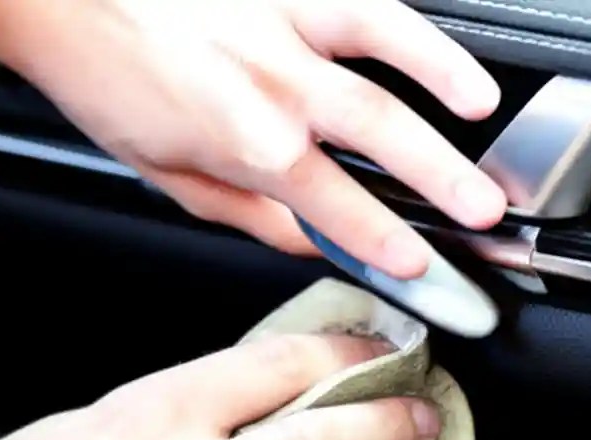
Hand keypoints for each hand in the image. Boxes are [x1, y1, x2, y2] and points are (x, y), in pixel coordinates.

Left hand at [0, 0, 507, 277]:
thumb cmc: (103, 75)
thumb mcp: (166, 174)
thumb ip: (249, 212)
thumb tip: (306, 239)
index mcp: (250, 142)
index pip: (339, 205)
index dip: (388, 241)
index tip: (423, 263)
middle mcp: (277, 81)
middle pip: (382, 132)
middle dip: (444, 177)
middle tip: (487, 208)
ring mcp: (285, 19)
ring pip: (383, 42)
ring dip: (441, 74)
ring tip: (483, 107)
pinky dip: (403, 22)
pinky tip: (432, 39)